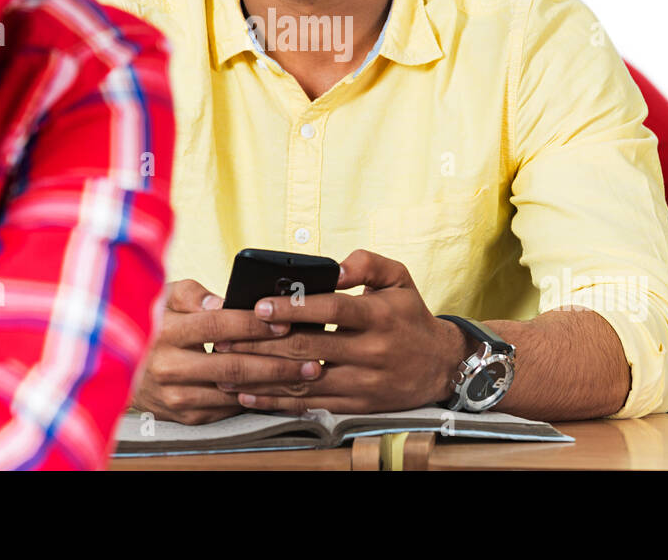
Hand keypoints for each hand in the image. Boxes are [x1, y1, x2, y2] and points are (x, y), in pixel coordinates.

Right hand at [130, 279, 323, 424]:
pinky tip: (280, 392)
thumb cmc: (153, 325)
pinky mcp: (185, 416)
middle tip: (310, 360)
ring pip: (235, 392)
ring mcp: (176, 396)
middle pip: (233, 366)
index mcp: (165, 332)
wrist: (122, 369)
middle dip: (277, 363)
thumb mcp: (164, 299)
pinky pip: (228, 409)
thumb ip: (192, 293)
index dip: (254, 324)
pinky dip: (257, 400)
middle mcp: (169, 367)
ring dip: (273, 386)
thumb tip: (223, 300)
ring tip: (303, 377)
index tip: (285, 321)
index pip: (217, 326)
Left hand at [214, 249, 468, 414]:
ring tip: (226, 366)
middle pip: (309, 348)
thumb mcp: (399, 278)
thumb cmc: (410, 315)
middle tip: (226, 336)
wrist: (441, 365)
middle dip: (263, 342)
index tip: (260, 305)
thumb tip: (335, 267)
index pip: (332, 310)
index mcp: (378, 316)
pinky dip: (276, 402)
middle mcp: (371, 351)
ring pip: (304, 382)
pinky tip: (249, 396)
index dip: (295, 307)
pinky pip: (310, 406)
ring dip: (261, 376)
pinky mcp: (356, 406)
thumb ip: (367, 263)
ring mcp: (363, 383)